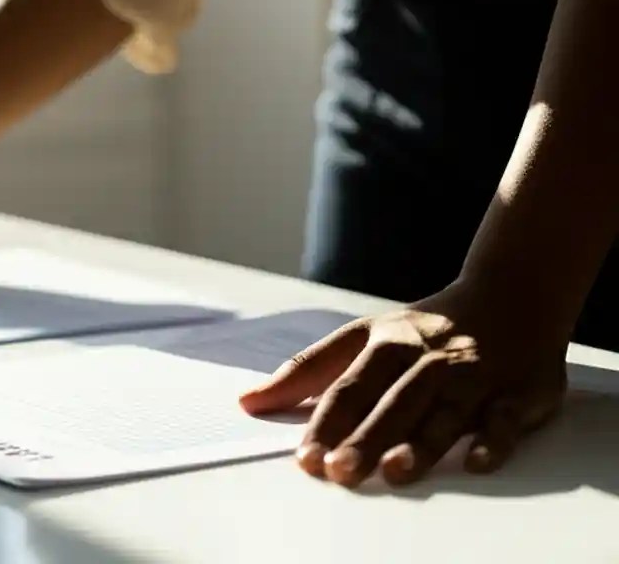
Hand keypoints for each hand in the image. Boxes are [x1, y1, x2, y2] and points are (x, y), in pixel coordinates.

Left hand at [238, 282, 570, 486]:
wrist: (512, 295)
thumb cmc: (422, 329)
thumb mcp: (360, 337)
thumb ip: (306, 371)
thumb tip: (247, 401)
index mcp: (386, 343)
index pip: (348, 387)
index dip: (325, 423)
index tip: (305, 459)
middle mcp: (428, 359)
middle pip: (393, 402)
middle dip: (366, 437)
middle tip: (340, 471)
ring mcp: (475, 375)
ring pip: (446, 411)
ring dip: (422, 441)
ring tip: (395, 471)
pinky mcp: (519, 392)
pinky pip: (506, 417)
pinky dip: (494, 438)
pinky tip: (477, 461)